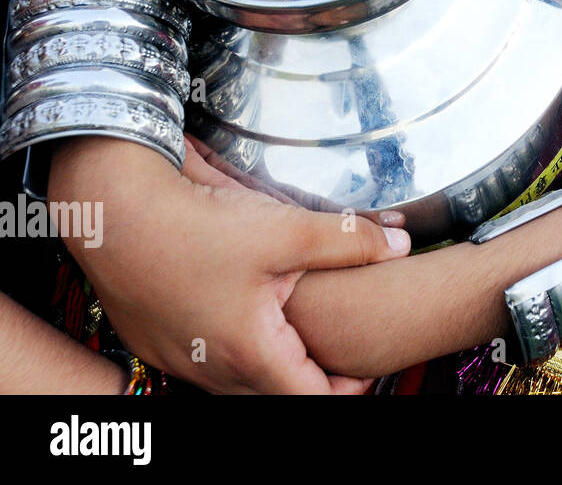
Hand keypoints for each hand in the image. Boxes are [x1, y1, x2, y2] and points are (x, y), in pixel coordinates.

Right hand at [48, 137, 410, 393]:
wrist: (111, 211)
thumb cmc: (197, 227)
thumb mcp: (288, 230)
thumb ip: (351, 241)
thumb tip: (401, 246)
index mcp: (250, 355)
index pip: (312, 400)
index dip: (347, 388)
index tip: (366, 368)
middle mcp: (210, 370)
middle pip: (274, 394)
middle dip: (311, 378)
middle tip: (338, 353)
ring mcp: (177, 359)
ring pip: (237, 380)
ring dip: (270, 363)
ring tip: (297, 333)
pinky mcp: (154, 340)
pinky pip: (204, 361)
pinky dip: (233, 349)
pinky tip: (244, 314)